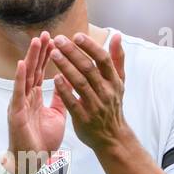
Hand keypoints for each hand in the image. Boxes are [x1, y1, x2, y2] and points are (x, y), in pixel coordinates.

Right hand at [7, 31, 66, 173]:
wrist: (33, 161)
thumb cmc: (42, 141)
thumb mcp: (56, 115)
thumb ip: (60, 99)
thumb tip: (67, 84)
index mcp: (35, 97)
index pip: (41, 71)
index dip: (48, 56)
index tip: (55, 39)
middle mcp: (26, 96)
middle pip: (33, 69)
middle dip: (39, 51)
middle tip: (46, 33)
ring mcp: (20, 103)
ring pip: (25, 76)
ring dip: (31, 58)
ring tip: (36, 41)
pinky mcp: (16, 112)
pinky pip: (18, 92)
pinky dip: (20, 77)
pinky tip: (23, 64)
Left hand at [49, 31, 127, 152]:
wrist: (113, 137)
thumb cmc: (113, 105)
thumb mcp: (119, 82)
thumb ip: (117, 59)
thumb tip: (117, 36)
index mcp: (114, 81)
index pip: (103, 60)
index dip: (90, 47)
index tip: (76, 36)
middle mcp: (106, 92)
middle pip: (89, 69)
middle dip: (73, 53)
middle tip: (59, 40)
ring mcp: (96, 106)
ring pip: (80, 83)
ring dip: (66, 67)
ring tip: (53, 54)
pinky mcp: (84, 119)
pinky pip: (73, 102)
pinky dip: (64, 90)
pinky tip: (55, 78)